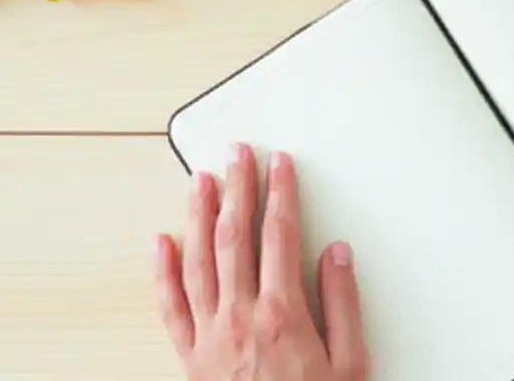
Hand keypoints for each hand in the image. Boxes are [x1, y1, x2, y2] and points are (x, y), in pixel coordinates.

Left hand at [154, 144, 368, 380]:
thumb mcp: (352, 364)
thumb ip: (342, 304)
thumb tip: (336, 254)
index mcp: (282, 314)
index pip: (280, 235)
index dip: (281, 193)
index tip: (281, 165)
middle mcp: (240, 318)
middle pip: (235, 237)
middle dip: (239, 188)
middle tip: (238, 154)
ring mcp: (209, 337)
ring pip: (198, 261)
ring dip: (199, 215)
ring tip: (201, 181)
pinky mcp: (190, 359)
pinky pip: (170, 306)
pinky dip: (163, 271)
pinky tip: (161, 242)